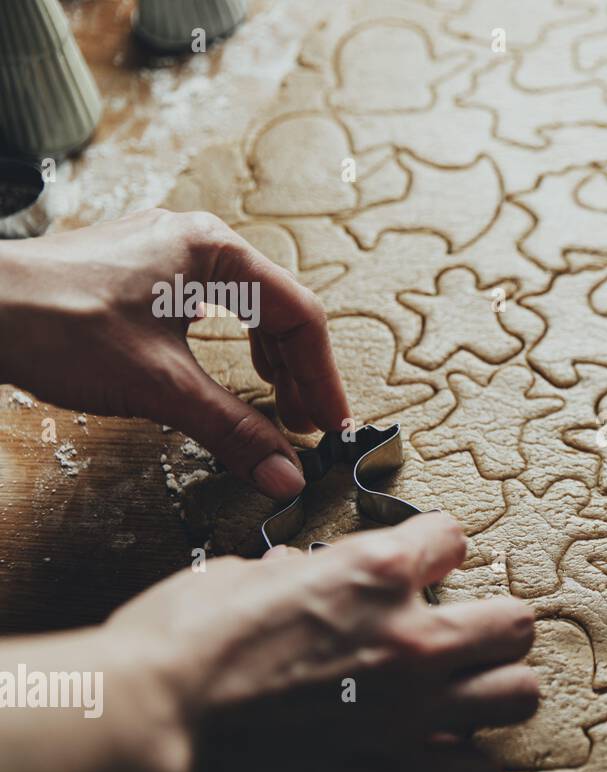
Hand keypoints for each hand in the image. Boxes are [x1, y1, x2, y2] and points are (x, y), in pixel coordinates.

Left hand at [0, 209, 350, 498]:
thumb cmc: (57, 326)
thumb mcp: (161, 386)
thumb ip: (233, 431)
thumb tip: (287, 476)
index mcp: (214, 250)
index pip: (299, 315)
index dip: (322, 377)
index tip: (330, 425)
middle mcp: (194, 241)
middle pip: (277, 310)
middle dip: (296, 374)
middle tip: (304, 427)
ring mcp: (163, 255)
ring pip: (243, 310)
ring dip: (266, 363)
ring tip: (276, 408)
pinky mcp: (137, 276)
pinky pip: (208, 310)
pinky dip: (228, 350)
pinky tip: (227, 375)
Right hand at [106, 512, 537, 771]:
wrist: (152, 722)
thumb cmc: (182, 639)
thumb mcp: (245, 573)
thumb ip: (301, 571)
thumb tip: (307, 570)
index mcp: (375, 571)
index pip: (453, 538)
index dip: (435, 548)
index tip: (425, 564)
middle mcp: (413, 637)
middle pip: (516, 622)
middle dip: (493, 623)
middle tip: (464, 634)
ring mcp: (412, 709)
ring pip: (519, 694)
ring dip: (494, 690)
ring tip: (464, 693)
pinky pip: (477, 771)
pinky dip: (464, 761)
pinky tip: (436, 750)